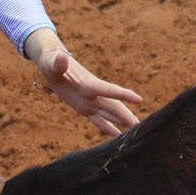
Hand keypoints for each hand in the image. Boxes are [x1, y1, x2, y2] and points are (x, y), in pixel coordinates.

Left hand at [25, 29, 140, 136]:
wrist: (53, 63)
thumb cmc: (51, 61)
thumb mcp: (52, 62)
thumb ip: (58, 63)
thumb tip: (62, 57)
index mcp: (88, 83)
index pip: (108, 90)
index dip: (123, 95)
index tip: (140, 100)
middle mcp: (93, 94)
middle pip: (114, 106)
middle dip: (128, 116)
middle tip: (144, 127)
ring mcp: (90, 101)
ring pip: (110, 114)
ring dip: (123, 122)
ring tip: (137, 132)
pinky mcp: (84, 108)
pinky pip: (99, 121)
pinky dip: (109, 129)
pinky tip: (118, 138)